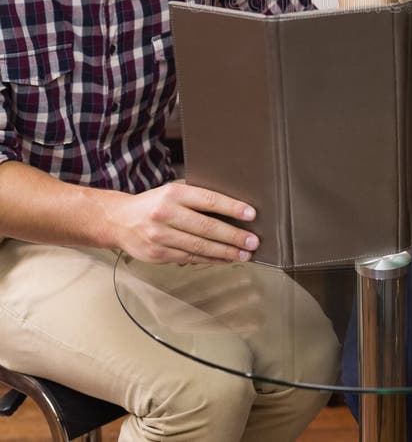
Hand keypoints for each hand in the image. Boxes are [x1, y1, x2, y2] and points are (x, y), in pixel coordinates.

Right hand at [108, 181, 259, 264]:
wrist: (120, 221)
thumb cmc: (152, 204)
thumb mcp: (172, 191)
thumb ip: (195, 198)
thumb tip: (231, 208)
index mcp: (173, 194)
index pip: (208, 200)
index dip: (232, 208)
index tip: (250, 214)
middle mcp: (165, 214)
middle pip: (206, 228)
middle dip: (233, 236)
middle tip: (252, 241)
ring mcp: (160, 236)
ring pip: (200, 247)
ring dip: (225, 252)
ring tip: (243, 253)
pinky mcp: (158, 255)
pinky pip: (190, 258)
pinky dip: (210, 259)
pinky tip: (224, 259)